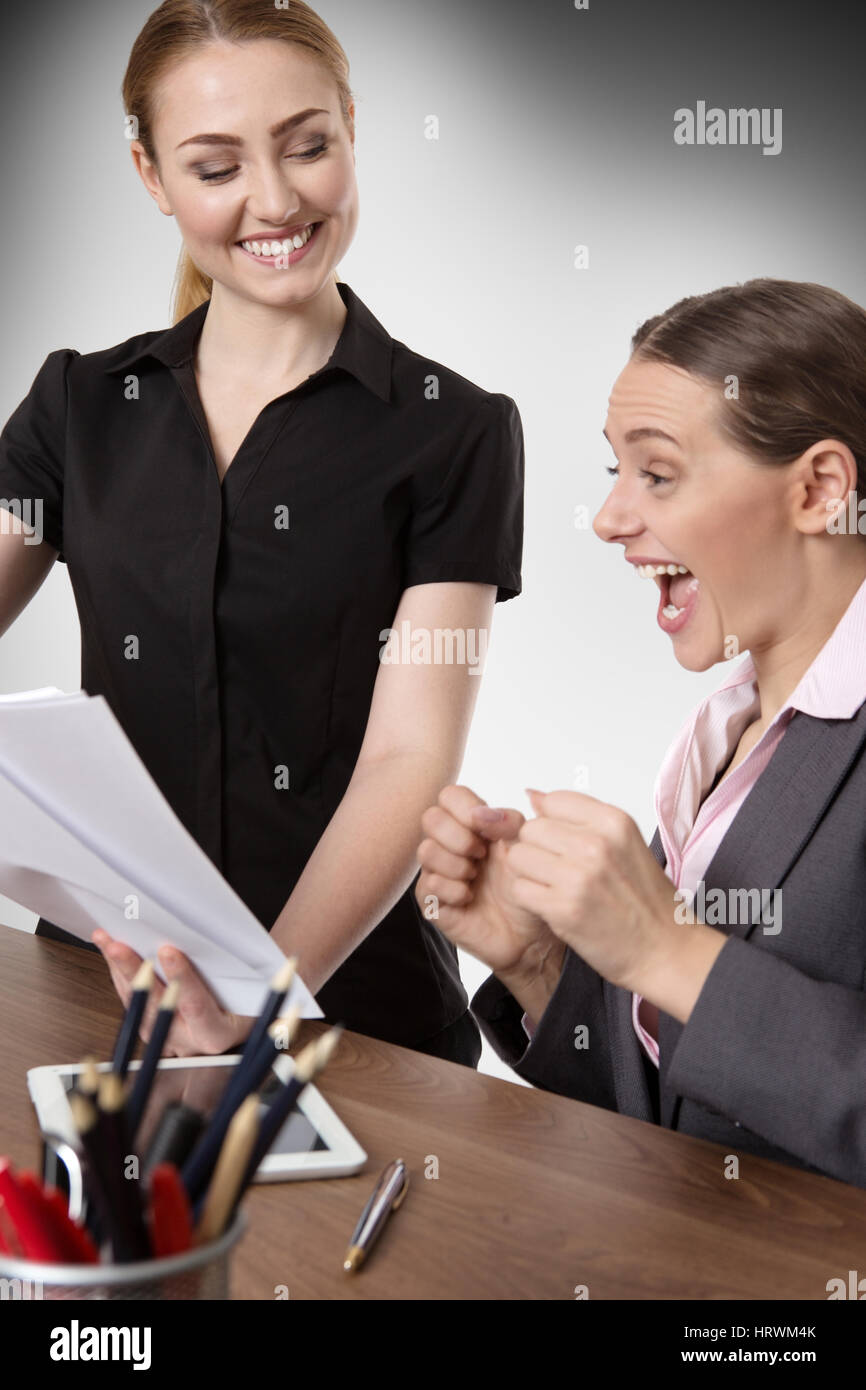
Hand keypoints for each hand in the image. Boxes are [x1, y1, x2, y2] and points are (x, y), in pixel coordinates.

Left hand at [91, 930, 255, 1057]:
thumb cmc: (254, 1002)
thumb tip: (216, 938)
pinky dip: (119, 975)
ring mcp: (166, 1037)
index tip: (168, 951)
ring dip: (120, 971)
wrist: (249, 1020)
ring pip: (137, 1007)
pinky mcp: (153, 1027)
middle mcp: (188, 1042)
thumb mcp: (257, 991)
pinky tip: (110, 951)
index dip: (182, 980)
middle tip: (119, 946)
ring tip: (108, 941)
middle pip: (156, 1008)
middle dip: (135, 973)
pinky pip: (131, 1004)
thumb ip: (238, 974)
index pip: (196, 1007)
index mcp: (217, 1035)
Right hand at [415, 784, 564, 985]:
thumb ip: (510, 822)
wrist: (530, 932)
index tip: (486, 829)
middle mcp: (449, 844)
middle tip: (481, 855)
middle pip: (430, 817)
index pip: (449, 795)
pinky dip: (454, 890)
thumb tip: (482, 813)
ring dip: (456, 864)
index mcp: (471, 825)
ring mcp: (437, 872)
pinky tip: (469, 898)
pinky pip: (430, 884)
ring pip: (426, 850)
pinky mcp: (432, 901)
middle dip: (458, 836)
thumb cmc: (526, 885)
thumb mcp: (526, 848)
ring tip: (475, 878)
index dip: (465, 807)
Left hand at [508, 789, 685, 992]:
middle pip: (531, 828)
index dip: (549, 821)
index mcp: (614, 822)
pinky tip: (551, 905)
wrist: (663, 948)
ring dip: (528, 874)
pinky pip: (519, 889)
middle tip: (556, 869)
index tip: (560, 840)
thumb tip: (534, 797)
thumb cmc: (645, 901)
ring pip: (518, 857)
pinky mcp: (563, 908)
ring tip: (552, 887)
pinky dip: (529, 899)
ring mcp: (579, 876)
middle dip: (536, 848)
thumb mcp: (623, 844)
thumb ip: (579, 818)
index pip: (553, 800)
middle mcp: (597, 844)